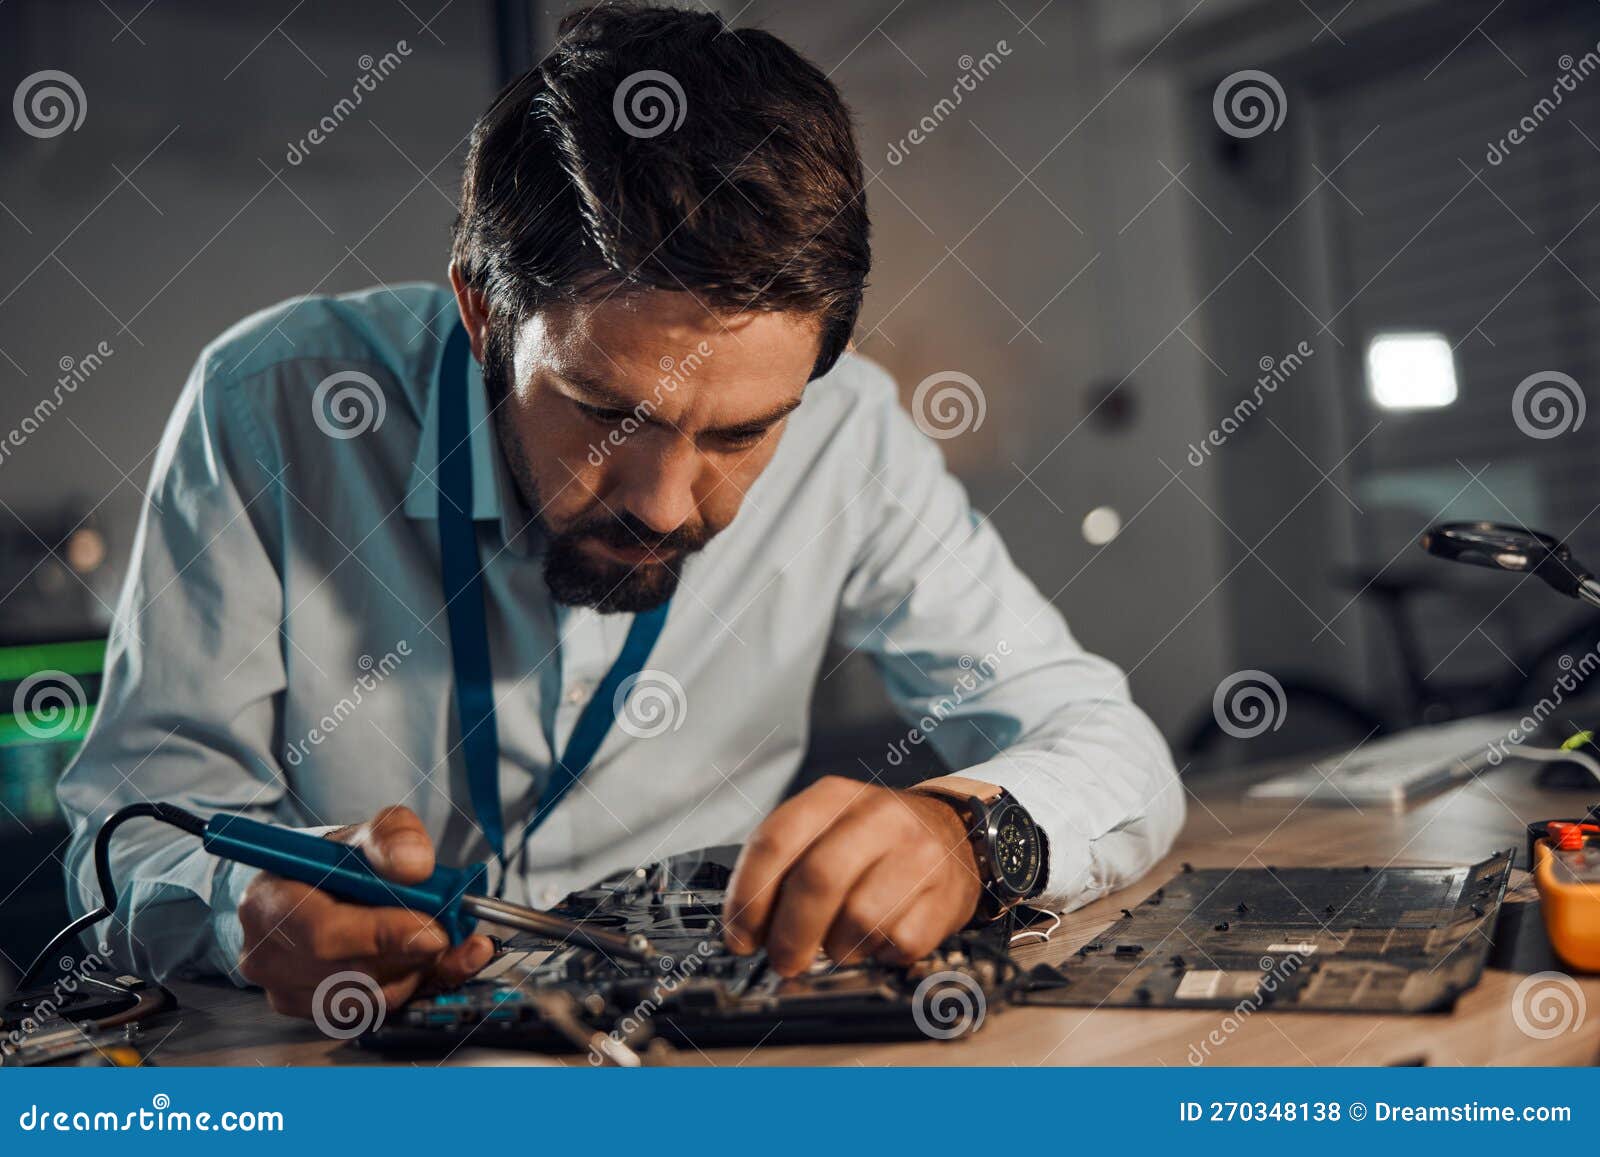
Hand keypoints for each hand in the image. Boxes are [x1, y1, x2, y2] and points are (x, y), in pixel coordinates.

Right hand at [237, 805, 494, 1018]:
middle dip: (414, 953)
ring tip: (437, 935)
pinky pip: (378, 1011)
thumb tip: (415, 865)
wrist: (307, 892)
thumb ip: (391, 836)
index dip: (383, 936)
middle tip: (451, 930)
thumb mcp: (362, 833)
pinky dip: (414, 985)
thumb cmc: (330, 863)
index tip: (434, 931)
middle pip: (353, 973)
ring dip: (418, 970)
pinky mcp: (318, 1014)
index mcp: (267, 904)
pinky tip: (428, 958)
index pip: (324, 934)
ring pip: (372, 998)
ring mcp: (289, 993)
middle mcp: (269, 959)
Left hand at [722, 776, 982, 975]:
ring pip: (858, 918)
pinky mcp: (945, 897)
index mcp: (835, 796)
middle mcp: (879, 817)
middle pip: (817, 880)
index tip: (738, 935)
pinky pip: (896, 943)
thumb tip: (745, 928)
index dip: (748, 896)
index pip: (776, 840)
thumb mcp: (828, 828)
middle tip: (782, 959)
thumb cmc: (877, 840)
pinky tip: (876, 939)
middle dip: (789, 934)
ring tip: (837, 942)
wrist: (957, 835)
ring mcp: (918, 855)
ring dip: (836, 947)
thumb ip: (784, 866)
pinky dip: (877, 953)